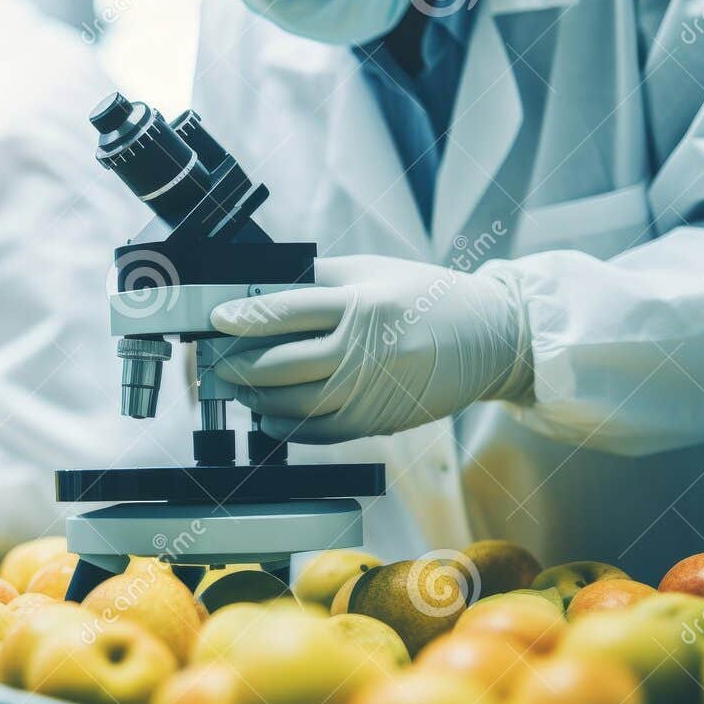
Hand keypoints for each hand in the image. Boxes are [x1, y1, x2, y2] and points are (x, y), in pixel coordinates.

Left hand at [210, 255, 533, 442]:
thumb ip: (320, 278)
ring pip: (293, 402)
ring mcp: (370, 390)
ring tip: (234, 386)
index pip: (286, 311)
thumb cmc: (428, 298)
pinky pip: (317, 431)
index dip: (242, 318)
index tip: (215, 320)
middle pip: (280, 362)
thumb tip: (261, 287)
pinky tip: (265, 414)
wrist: (491, 339)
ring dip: (254, 397)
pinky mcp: (377, 421)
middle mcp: (364, 349)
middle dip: (236, 363)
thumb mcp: (376, 271)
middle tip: (212, 360)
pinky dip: (283, 425)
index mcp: (362, 303)